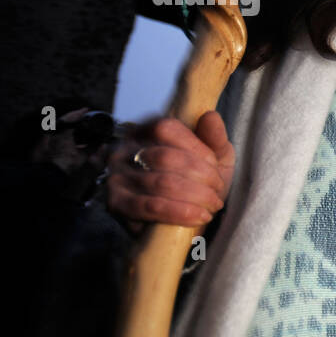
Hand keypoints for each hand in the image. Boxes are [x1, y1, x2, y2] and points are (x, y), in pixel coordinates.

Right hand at [106, 111, 234, 230]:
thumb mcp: (215, 157)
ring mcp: (117, 176)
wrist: (186, 221)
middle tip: (217, 191)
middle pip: (166, 157)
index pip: (166, 129)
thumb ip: (214, 137)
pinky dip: (181, 212)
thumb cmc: (198, 183)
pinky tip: (200, 216)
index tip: (216, 168)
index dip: (197, 149)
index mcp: (147, 131)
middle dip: (201, 177)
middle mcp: (125, 149)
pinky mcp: (117, 204)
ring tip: (212, 204)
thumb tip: (210, 116)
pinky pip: (152, 207)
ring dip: (196, 196)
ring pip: (162, 182)